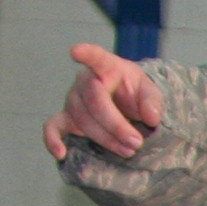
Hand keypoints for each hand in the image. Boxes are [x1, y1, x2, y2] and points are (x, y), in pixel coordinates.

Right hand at [43, 42, 161, 161]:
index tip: (75, 51)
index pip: (96, 58)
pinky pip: (53, 127)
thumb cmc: (135, 94)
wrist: (126, 104)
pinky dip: (53, 140)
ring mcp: (73, 100)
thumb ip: (153, 102)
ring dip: (106, 139)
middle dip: (116, 126)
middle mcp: (85, 81)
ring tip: (128, 150)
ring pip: (82, 120)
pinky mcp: (67, 118)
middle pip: (95, 103)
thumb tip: (151, 117)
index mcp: (107, 67)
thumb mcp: (151, 92)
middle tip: (137, 142)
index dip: (86, 54)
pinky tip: (61, 153)